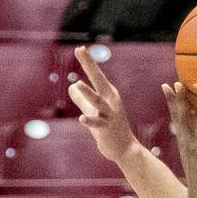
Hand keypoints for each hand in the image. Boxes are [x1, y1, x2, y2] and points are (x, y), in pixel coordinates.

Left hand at [68, 46, 135, 163]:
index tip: (80, 48)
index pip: (96, 75)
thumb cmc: (109, 129)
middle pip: (98, 80)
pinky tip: (81, 118)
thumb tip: (71, 87)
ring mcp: (110, 114)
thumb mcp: (93, 112)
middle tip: (81, 50)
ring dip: (89, 93)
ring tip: (79, 84)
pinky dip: (90, 120)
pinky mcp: (107, 128)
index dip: (88, 62)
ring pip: (98, 102)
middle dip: (90, 65)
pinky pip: (98, 123)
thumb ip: (81, 100)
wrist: (125, 150)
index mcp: (107, 94)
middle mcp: (110, 101)